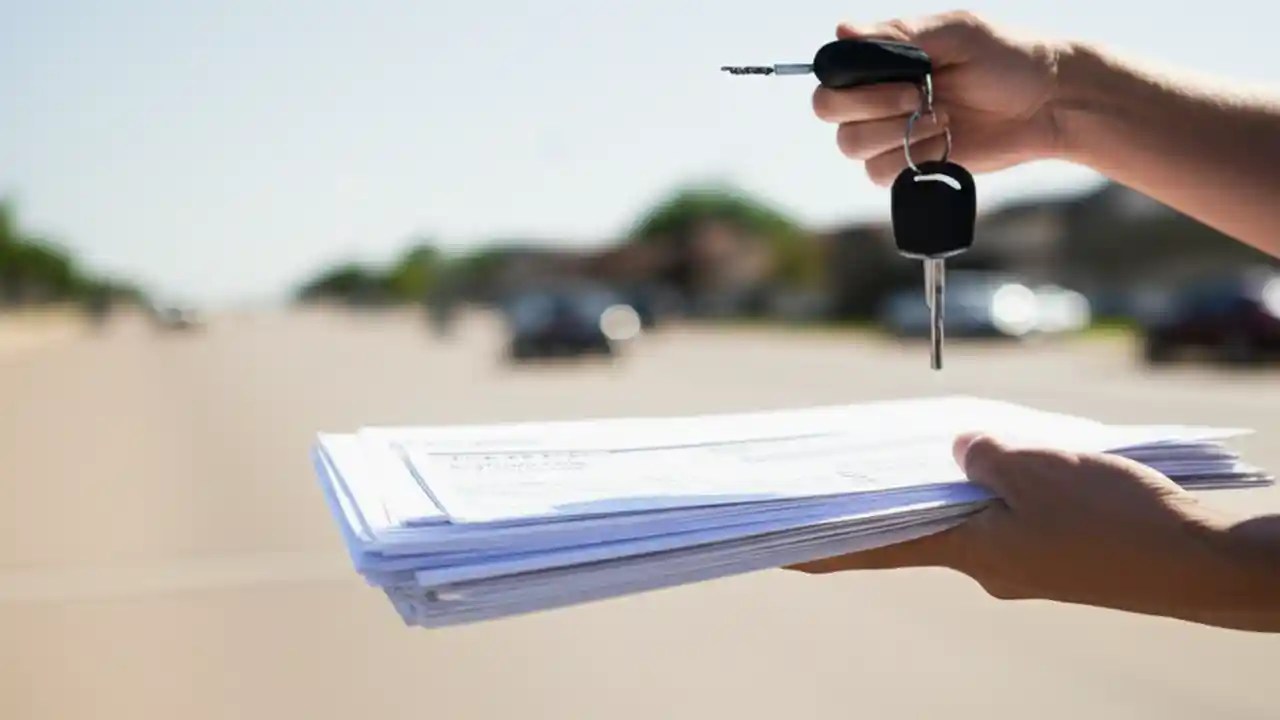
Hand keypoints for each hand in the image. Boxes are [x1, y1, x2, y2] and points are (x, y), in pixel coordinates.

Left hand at [788, 433, 1279, 628]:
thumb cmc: (1115, 518)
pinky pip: (1014, 516)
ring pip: (973, 517)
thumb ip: (982, 454)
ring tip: (939, 448)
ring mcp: (1026, 564)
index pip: (877, 549)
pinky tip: (1011, 459)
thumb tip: (958, 451)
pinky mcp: (1059, 554)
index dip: (827, 548)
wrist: (1199, 560)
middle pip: (922, 527)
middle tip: (853, 472)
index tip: (781, 552)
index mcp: (970, 552)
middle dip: (892, 500)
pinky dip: (1001, 489)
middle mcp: (989, 566)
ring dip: (954, 487)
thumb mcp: (1036, 467)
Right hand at [812, 11, 1066, 184]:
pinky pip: (880, 174)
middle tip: (921, 97)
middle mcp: (877, 96)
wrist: (1047, 105)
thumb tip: (841, 31)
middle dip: (873, 108)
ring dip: (897, 135)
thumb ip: (901, 34)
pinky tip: (944, 144)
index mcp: (883, 60)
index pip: (831, 74)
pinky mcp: (908, 165)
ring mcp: (890, 133)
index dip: (854, 82)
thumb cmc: (1008, 58)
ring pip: (852, 146)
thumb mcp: (959, 33)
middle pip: (829, 112)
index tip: (906, 76)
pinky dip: (912, 160)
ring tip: (943, 120)